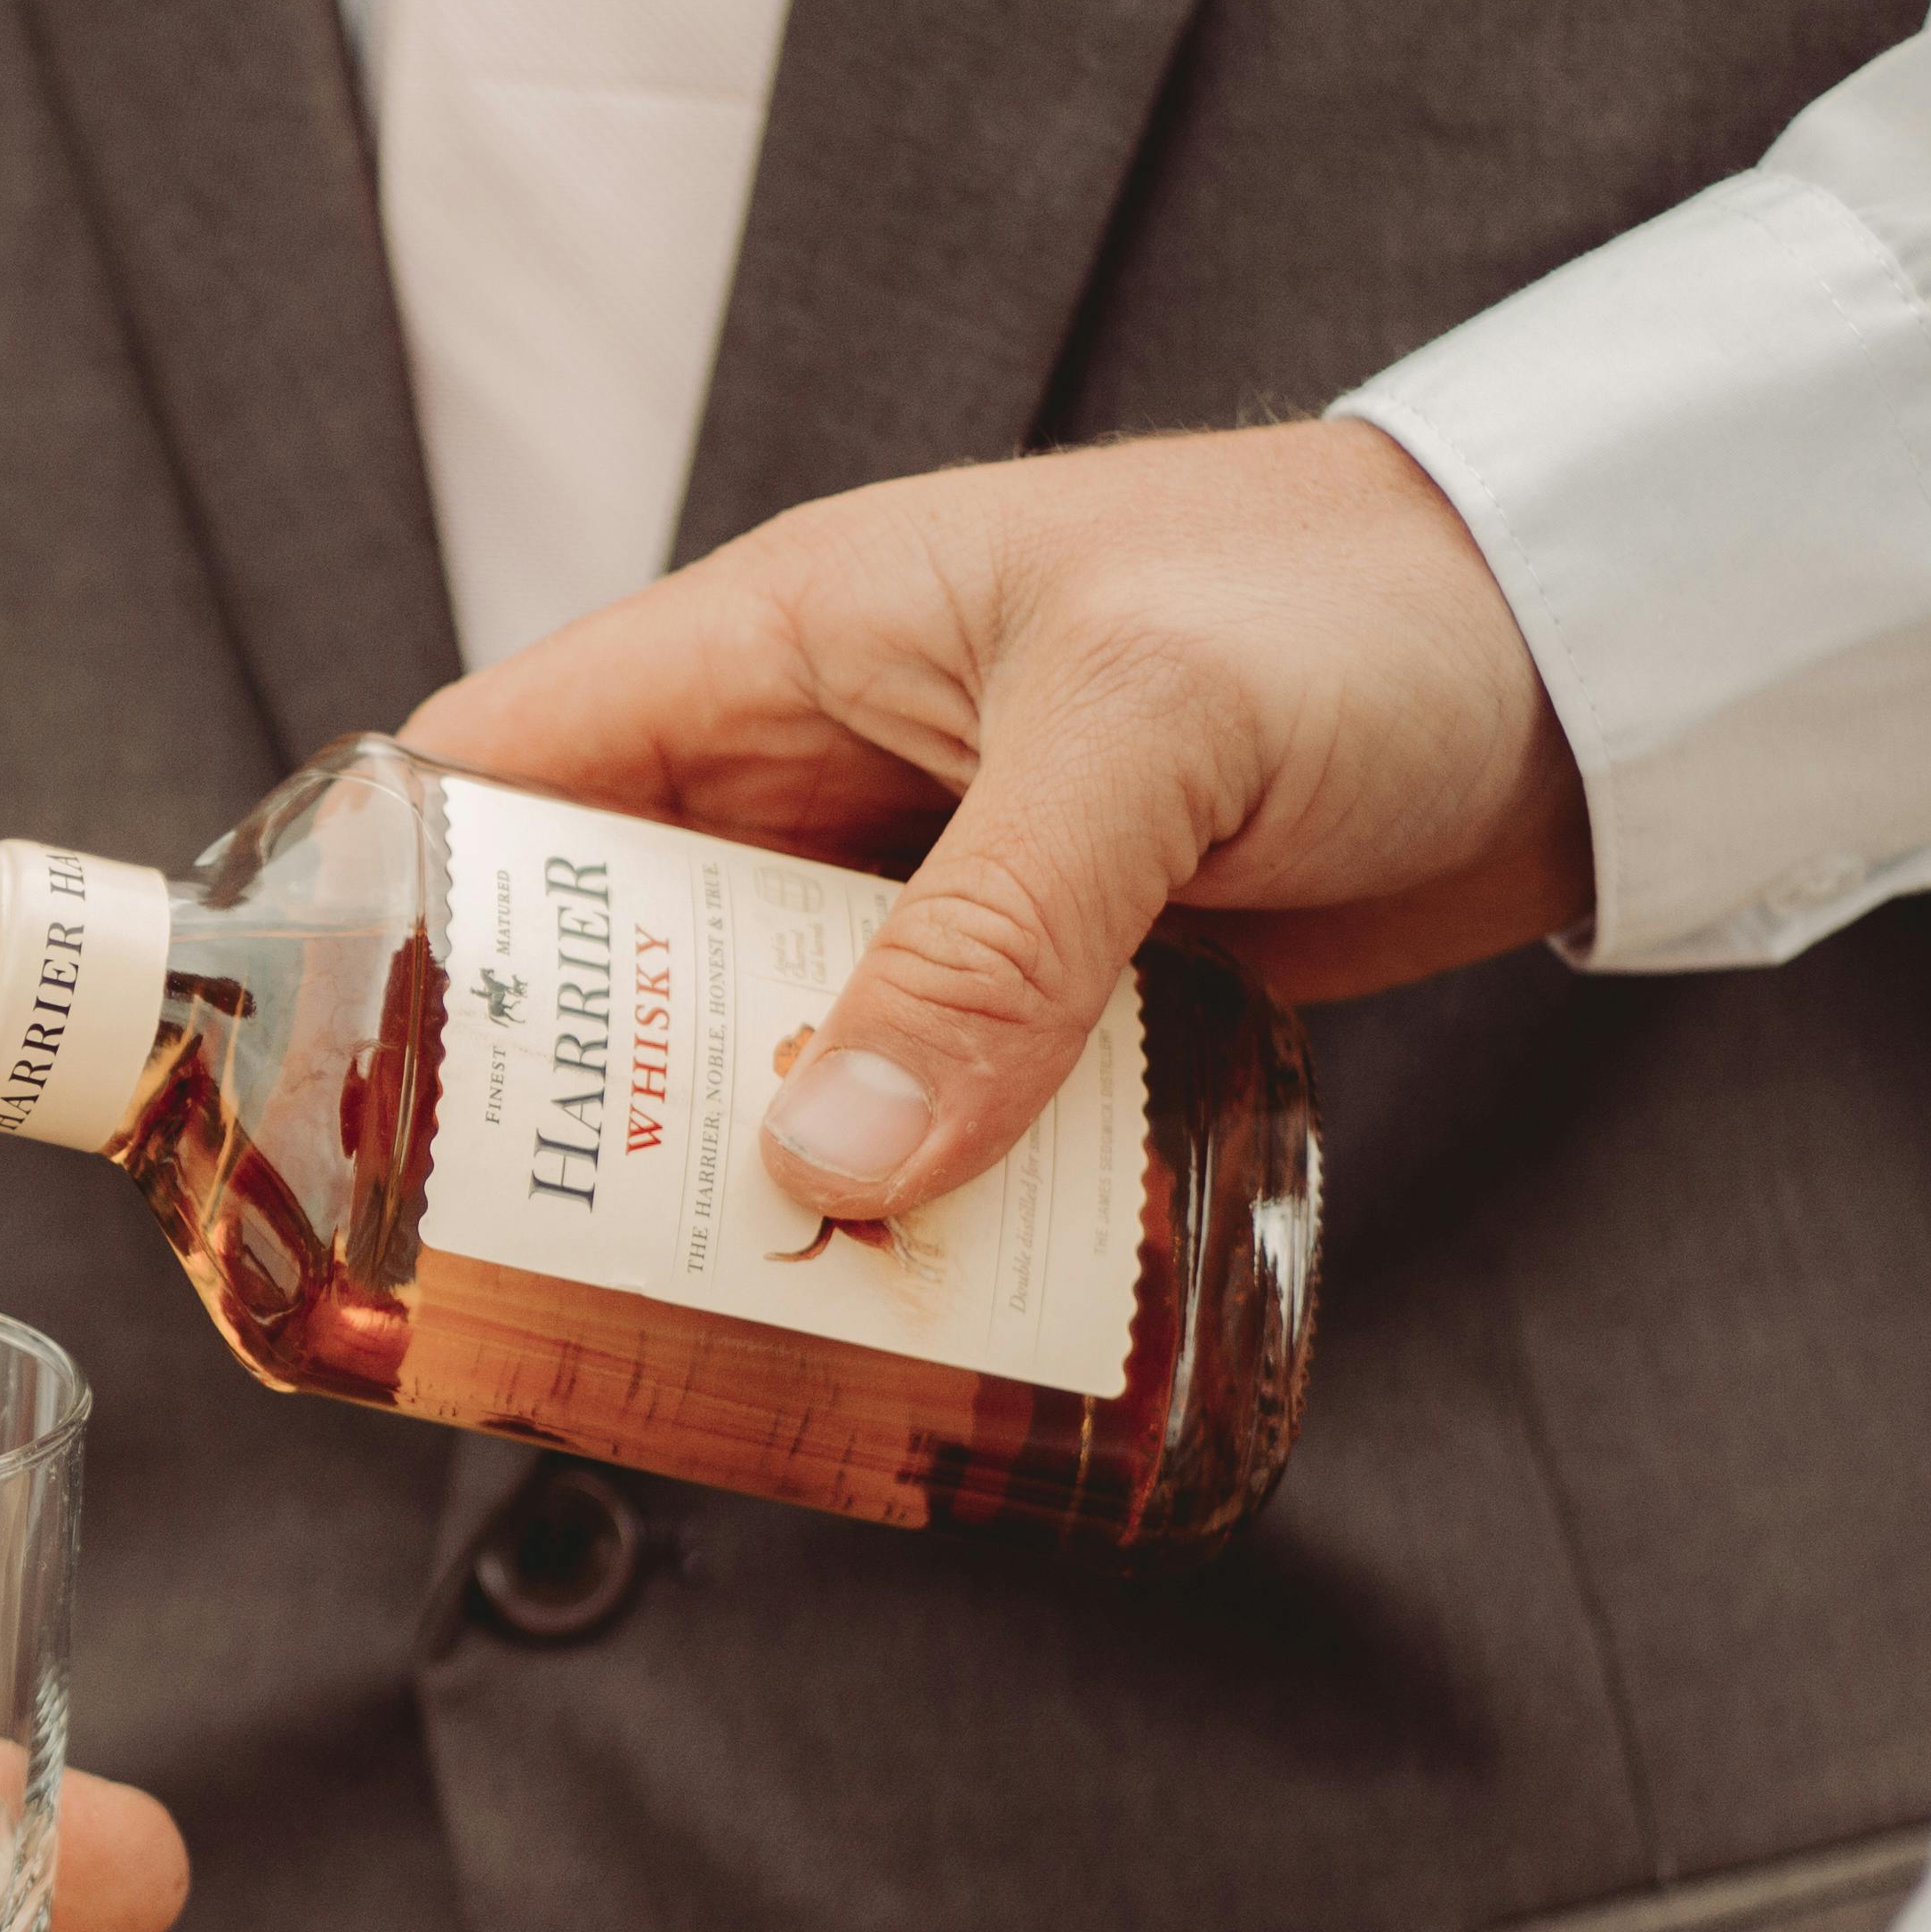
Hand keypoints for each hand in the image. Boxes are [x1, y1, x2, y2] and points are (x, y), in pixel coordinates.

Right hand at [405, 418, 1588, 1218]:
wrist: (1604, 649)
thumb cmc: (1362, 606)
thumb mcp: (1148, 741)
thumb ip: (991, 946)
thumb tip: (827, 1169)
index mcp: (777, 648)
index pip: (499, 766)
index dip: (392, 907)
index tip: (326, 1074)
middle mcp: (817, 775)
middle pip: (598, 952)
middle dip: (545, 1101)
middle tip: (501, 1265)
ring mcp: (925, 891)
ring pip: (752, 1053)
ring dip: (722, 1180)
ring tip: (669, 1325)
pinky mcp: (1037, 990)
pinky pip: (904, 1112)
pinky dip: (875, 1205)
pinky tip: (858, 1308)